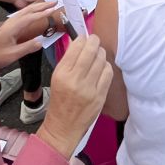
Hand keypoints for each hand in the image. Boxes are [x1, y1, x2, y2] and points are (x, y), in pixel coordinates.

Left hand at [0, 1, 62, 73]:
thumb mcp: (12, 55)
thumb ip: (27, 48)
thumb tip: (41, 42)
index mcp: (12, 28)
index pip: (30, 18)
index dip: (42, 13)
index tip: (53, 9)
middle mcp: (11, 22)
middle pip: (28, 10)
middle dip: (42, 5)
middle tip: (55, 1)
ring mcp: (10, 23)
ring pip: (26, 11)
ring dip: (38, 6)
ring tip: (48, 4)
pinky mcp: (9, 26)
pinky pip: (23, 14)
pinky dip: (32, 10)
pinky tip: (35, 11)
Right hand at [37, 35, 111, 158]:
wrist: (64, 126)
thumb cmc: (59, 100)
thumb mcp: (57, 77)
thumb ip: (68, 60)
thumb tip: (80, 42)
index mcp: (62, 74)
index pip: (76, 48)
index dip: (83, 39)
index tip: (84, 38)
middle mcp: (75, 80)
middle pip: (91, 51)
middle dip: (95, 42)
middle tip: (95, 41)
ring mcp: (89, 89)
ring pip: (102, 60)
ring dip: (101, 53)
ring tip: (98, 55)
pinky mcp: (100, 96)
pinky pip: (108, 73)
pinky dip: (106, 67)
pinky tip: (102, 68)